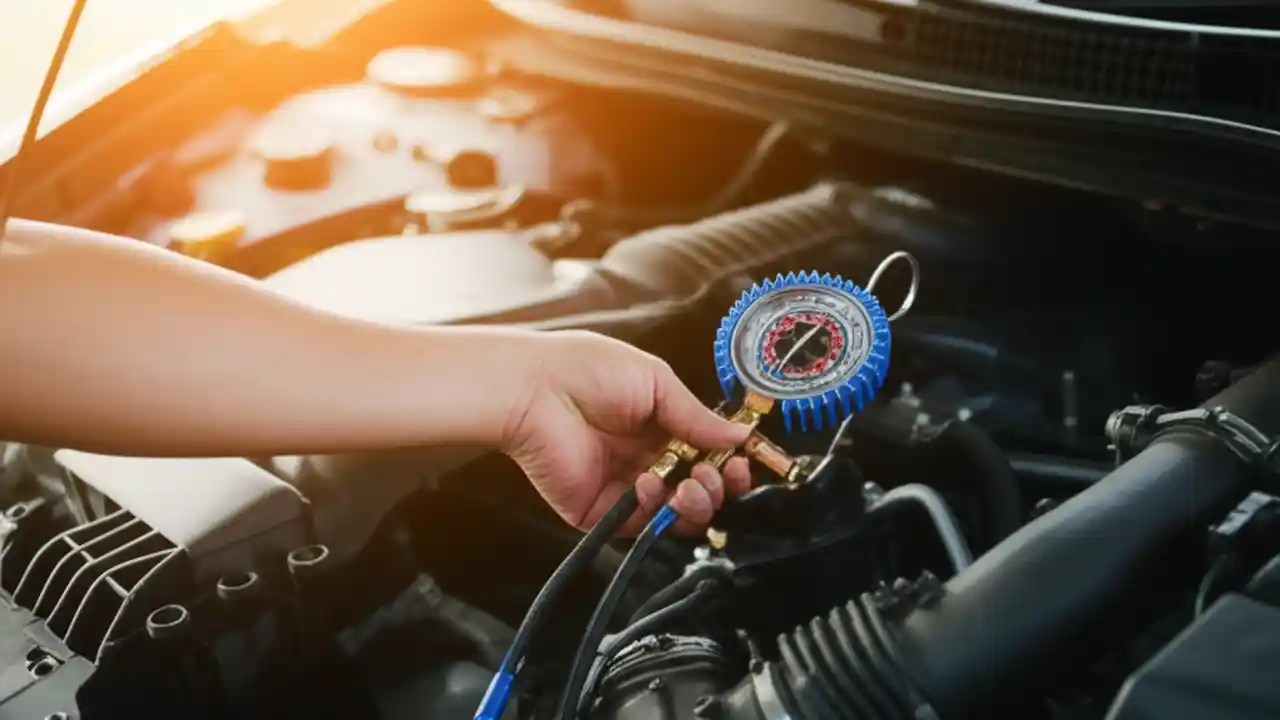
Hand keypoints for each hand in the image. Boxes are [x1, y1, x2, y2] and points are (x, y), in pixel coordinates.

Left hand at [501, 331, 751, 535]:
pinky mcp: (602, 512)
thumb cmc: (587, 371)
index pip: (709, 457)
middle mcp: (648, 460)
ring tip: (690, 484)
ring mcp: (626, 489)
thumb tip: (740, 437)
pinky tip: (647, 482)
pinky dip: (654, 509)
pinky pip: (642, 526)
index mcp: (662, 427)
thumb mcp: (656, 382)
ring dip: (696, 503)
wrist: (536, 390)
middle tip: (718, 475)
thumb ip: (698, 416)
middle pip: (700, 492)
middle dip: (719, 487)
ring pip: (677, 516)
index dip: (731, 464)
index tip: (744, 462)